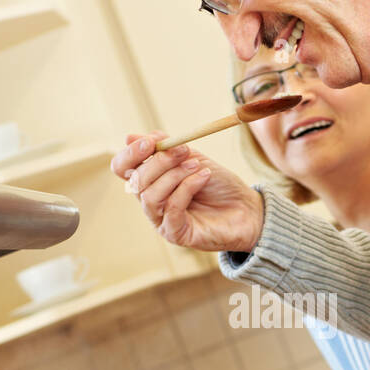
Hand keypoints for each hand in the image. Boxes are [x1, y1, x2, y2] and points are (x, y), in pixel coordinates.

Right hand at [110, 132, 264, 252]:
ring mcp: (161, 220)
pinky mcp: (176, 234)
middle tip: (184, 151)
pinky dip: (186, 188)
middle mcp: (151, 202)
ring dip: (174, 175)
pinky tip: (203, 177)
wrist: (247, 209)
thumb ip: (165, 148)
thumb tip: (130, 136)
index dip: (130, 154)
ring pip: (150, 196)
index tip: (150, 142)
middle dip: (159, 161)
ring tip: (197, 166)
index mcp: (150, 181)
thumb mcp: (192, 158)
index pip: (122, 168)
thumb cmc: (218, 185)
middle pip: (135, 181)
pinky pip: (171, 209)